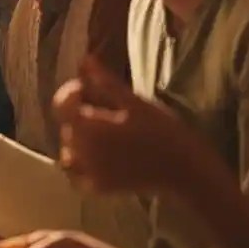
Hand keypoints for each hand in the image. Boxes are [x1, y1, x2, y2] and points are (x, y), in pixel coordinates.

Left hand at [53, 57, 218, 194]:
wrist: (186, 171)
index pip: (62, 104)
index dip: (74, 92)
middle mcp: (81, 151)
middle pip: (67, 126)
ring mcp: (88, 172)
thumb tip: (85, 59)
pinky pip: (75, 176)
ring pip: (68, 150)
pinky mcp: (98, 188)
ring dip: (79, 139)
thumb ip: (106, 82)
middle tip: (108, 109)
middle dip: (80, 114)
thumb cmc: (164, 131)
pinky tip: (97, 157)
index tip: (92, 87)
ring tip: (106, 133)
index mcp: (88, 127)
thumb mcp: (135, 103)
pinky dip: (79, 166)